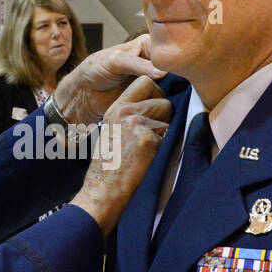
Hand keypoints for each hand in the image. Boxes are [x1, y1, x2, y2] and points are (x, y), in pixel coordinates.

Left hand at [52, 34, 164, 125]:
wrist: (84, 94)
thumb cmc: (94, 70)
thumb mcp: (115, 61)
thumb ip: (138, 65)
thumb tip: (164, 72)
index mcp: (148, 45)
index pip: (169, 49)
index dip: (174, 59)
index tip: (177, 70)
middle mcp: (155, 61)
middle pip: (175, 68)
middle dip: (174, 78)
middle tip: (171, 87)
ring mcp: (155, 81)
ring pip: (173, 86)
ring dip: (168, 92)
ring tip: (158, 96)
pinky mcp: (151, 98)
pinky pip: (162, 100)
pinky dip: (160, 103)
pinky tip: (156, 105)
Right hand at [70, 75, 171, 234]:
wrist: (102, 189)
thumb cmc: (108, 165)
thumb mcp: (112, 130)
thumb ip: (129, 114)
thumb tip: (155, 104)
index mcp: (116, 108)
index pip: (145, 82)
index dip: (156, 93)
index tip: (156, 108)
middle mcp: (125, 112)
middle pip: (162, 98)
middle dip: (165, 113)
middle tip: (155, 131)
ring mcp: (137, 124)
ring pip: (168, 115)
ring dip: (166, 129)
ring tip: (149, 145)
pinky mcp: (148, 139)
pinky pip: (170, 134)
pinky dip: (165, 145)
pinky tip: (150, 156)